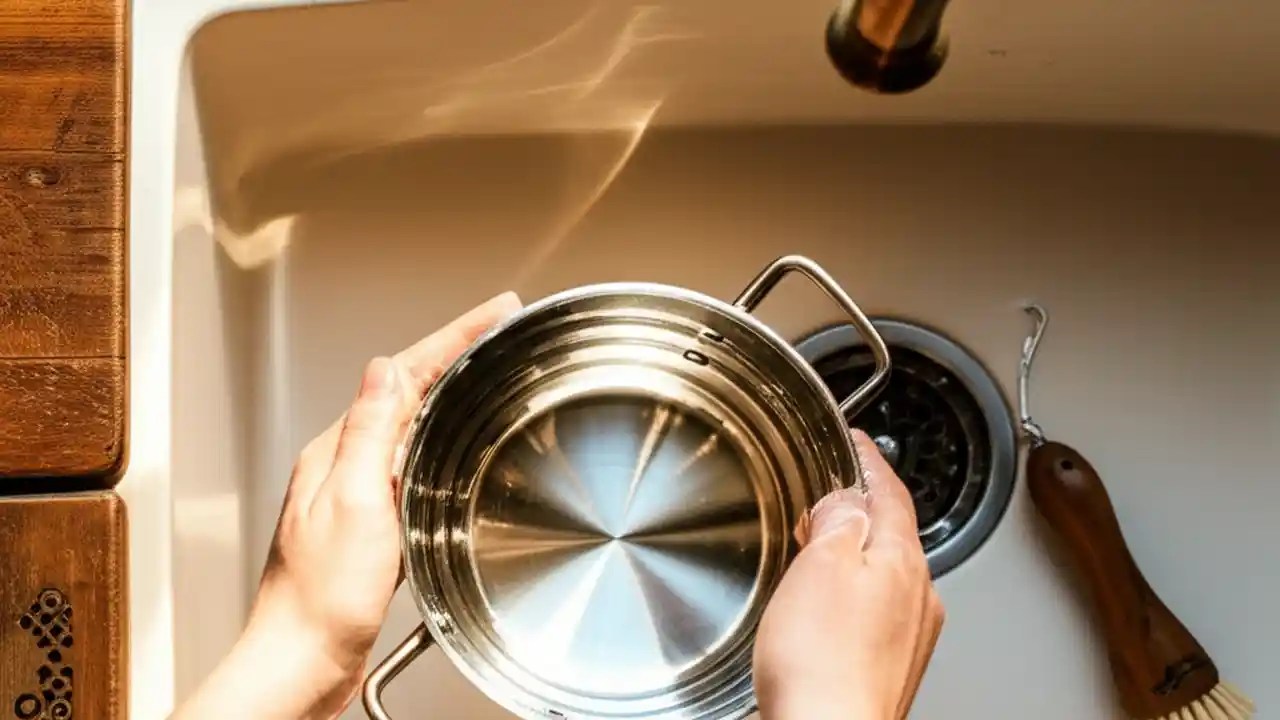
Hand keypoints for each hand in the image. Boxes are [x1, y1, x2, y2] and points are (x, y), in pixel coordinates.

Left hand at [171, 292, 521, 719]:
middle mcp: (343, 466)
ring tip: (485, 369)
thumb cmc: (322, 599)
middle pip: (406, 391)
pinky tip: (456, 448)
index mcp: (337, 453)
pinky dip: (441, 442)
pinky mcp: (371, 525)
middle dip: (453, 353)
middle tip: (495, 329)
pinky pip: (411, 465)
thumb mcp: (354, 504)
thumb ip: (369, 433)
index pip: (401, 376)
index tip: (492, 312)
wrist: (302, 662)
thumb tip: (384, 368)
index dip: (451, 339)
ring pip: (410, 425)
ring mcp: (356, 494)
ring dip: (449, 393)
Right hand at [753, 430, 944, 719]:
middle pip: (894, 535)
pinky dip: (853, 600)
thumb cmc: (823, 664)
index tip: (859, 443)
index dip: (871, 461)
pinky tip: (825, 614)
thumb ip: (840, 521)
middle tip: (827, 498)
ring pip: (886, 578)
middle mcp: (918, 599)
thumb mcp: (822, 565)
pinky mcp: (889, 670)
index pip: (892, 493)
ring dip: (856, 559)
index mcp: (904, 561)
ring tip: (819, 555)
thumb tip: (847, 499)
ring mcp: (909, 638)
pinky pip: (875, 615)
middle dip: (861, 512)